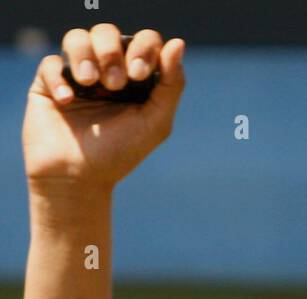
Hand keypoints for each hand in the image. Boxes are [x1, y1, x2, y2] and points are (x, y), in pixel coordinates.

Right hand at [23, 25, 185, 191]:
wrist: (78, 178)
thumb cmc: (120, 153)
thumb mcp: (155, 123)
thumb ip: (172, 85)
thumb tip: (178, 43)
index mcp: (135, 77)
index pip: (143, 41)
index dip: (143, 47)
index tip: (139, 74)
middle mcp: (106, 71)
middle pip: (108, 33)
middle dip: (112, 52)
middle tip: (115, 84)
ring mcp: (76, 75)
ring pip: (77, 38)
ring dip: (85, 56)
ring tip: (90, 84)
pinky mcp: (49, 83)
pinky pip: (51, 62)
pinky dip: (60, 78)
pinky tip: (67, 102)